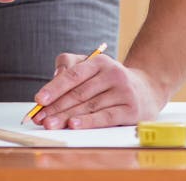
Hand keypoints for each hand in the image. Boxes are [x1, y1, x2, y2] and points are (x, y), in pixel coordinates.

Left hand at [31, 53, 167, 128]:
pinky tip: (74, 125)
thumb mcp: (92, 66)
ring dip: (67, 117)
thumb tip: (54, 78)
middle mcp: (112, 73)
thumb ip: (70, 66)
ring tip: (50, 124)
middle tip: (40, 118)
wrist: (146, 89)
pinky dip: (89, 122)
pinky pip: (106, 117)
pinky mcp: (131, 109)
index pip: (73, 75)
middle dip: (56, 107)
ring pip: (89, 106)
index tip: (39, 99)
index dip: (54, 88)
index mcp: (99, 61)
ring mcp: (123, 91)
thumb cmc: (109, 80)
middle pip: (79, 93)